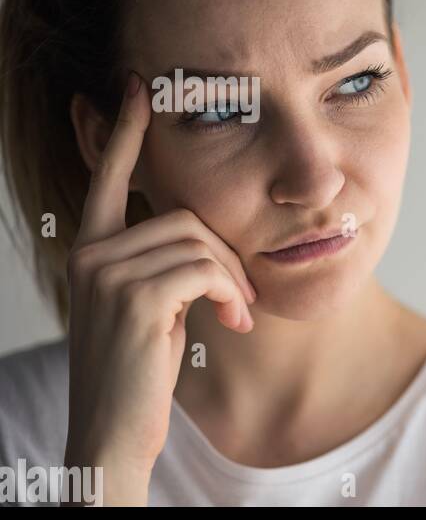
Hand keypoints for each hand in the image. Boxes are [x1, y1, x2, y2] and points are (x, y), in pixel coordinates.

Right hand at [62, 72, 256, 505]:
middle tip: (240, 296)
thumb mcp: (149, 308)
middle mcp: (91, 252)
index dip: (122, 131)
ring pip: (200, 242)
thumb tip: (203, 240)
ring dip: (233, 278)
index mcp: (91, 249)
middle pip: (185, 215)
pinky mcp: (136, 297)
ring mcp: (107, 273)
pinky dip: (230, 293)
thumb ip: (162, 266)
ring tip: (236, 312)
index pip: (109, 176)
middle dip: (227, 254)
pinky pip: (206, 269)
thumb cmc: (139, 371)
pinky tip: (232, 322)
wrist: (114, 432)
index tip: (135, 88)